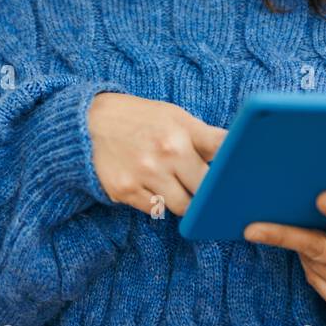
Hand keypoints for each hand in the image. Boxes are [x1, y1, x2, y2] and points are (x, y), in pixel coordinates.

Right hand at [87, 92, 226, 217]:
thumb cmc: (140, 118)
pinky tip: (152, 187)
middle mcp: (166, 153)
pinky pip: (155, 210)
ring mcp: (145, 175)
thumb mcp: (175, 115)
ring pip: (182, 206)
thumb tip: (236, 153)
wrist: (88, 121)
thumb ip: (205, 135)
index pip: (222, 155)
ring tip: (176, 186)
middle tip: (206, 190)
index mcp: (182, 132)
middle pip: (205, 190)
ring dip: (183, 200)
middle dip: (207, 191)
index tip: (237, 178)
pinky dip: (158, 203)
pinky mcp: (125, 191)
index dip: (233, 169)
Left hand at [243, 192, 325, 319]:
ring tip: (307, 230)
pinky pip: (316, 281)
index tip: (321, 197)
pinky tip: (319, 255)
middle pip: (321, 250)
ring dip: (303, 246)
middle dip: (284, 236)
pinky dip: (312, 264)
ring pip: (313, 264)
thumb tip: (324, 184)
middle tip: (253, 229)